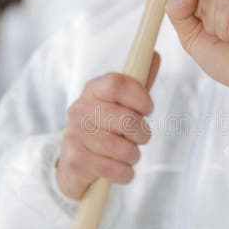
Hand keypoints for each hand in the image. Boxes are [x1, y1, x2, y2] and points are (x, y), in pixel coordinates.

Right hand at [56, 53, 159, 199]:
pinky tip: (120, 170)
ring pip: (123, 148)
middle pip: (126, 119)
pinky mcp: (76, 161)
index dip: (139, 97)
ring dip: (134, 156)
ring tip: (128, 155)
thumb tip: (153, 55)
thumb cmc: (104, 129)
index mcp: (92, 90)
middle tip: (140, 138)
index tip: (148, 109)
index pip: (116, 83)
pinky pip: (115, 169)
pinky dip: (125, 173)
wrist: (74, 165)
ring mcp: (74, 135)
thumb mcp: (121, 105)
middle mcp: (79, 110)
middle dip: (142, 133)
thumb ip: (138, 84)